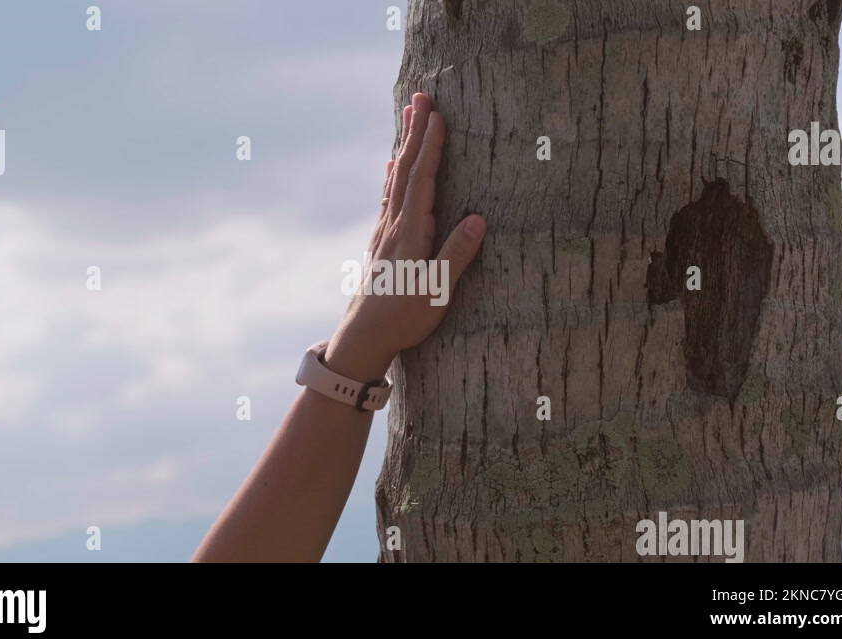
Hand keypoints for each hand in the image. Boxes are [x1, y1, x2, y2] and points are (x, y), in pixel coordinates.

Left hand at [326, 93, 486, 381]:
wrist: (362, 338)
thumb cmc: (403, 318)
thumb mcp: (435, 292)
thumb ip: (455, 256)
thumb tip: (478, 219)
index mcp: (409, 234)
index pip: (422, 181)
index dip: (431, 148)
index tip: (438, 115)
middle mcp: (393, 226)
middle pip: (405, 170)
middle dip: (414, 132)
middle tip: (421, 97)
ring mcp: (385, 232)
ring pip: (396, 179)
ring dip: (404, 146)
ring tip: (410, 118)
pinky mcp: (382, 241)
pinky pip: (389, 196)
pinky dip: (394, 174)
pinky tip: (392, 166)